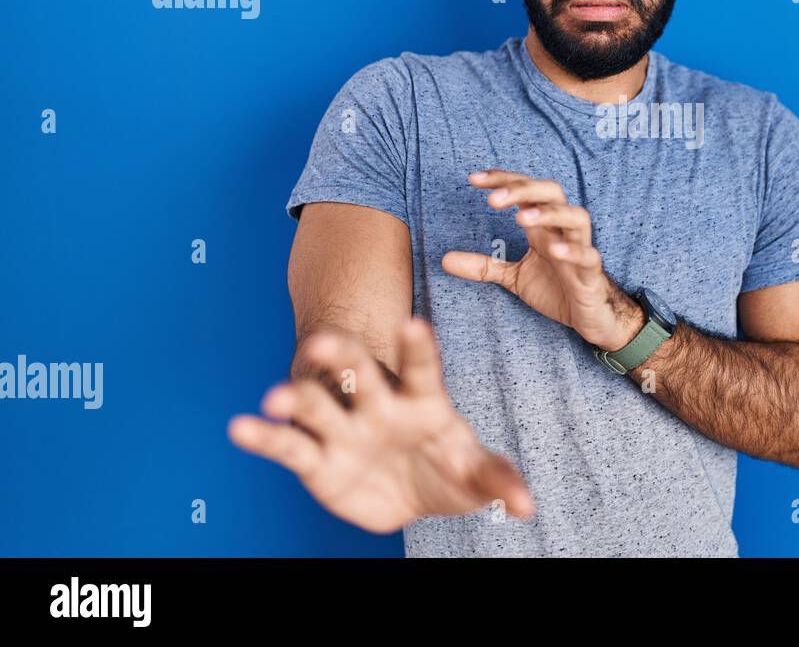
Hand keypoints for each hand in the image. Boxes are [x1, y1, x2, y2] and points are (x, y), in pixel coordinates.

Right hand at [227, 318, 534, 533]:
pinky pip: (288, 446)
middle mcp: (378, 405)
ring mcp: (344, 429)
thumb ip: (499, 483)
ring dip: (296, 398)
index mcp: (423, 399)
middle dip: (341, 355)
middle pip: (359, 370)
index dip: (418, 347)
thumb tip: (528, 506)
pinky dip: (264, 437)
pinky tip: (239, 427)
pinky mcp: (317, 460)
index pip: (423, 367)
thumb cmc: (447, 468)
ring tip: (275, 396)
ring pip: (317, 404)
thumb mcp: (476, 475)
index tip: (414, 323)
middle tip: (323, 342)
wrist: (411, 495)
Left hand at [441, 169, 643, 350]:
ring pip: (576, 217)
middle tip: (492, 199)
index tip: (472, 179)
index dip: (502, 180)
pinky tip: (555, 250)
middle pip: (551, 192)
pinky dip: (573, 250)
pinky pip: (588, 256)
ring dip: (549, 213)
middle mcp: (562, 232)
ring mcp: (580, 250)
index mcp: (543, 227)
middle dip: (523, 189)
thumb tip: (443, 259)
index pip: (525, 191)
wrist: (592, 319)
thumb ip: (483, 266)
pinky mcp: (592, 275)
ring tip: (522, 218)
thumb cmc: (557, 289)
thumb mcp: (514, 277)